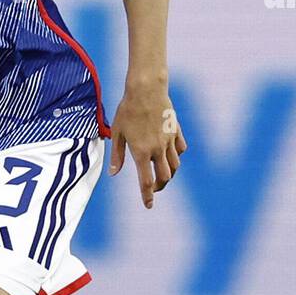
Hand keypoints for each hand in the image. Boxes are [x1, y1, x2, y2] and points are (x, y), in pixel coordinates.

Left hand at [108, 86, 186, 208]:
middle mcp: (158, 149)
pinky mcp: (176, 131)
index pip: (146, 181)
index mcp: (141, 152)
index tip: (148, 205)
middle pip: (165, 177)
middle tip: (153, 188)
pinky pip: (181, 149)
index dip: (147, 196)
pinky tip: (170, 155)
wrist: (146, 89)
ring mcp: (169, 140)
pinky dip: (177, 156)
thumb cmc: (127, 110)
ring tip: (162, 174)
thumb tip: (114, 173)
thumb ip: (117, 155)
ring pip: (175, 165)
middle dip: (160, 187)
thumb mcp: (117, 132)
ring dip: (169, 174)